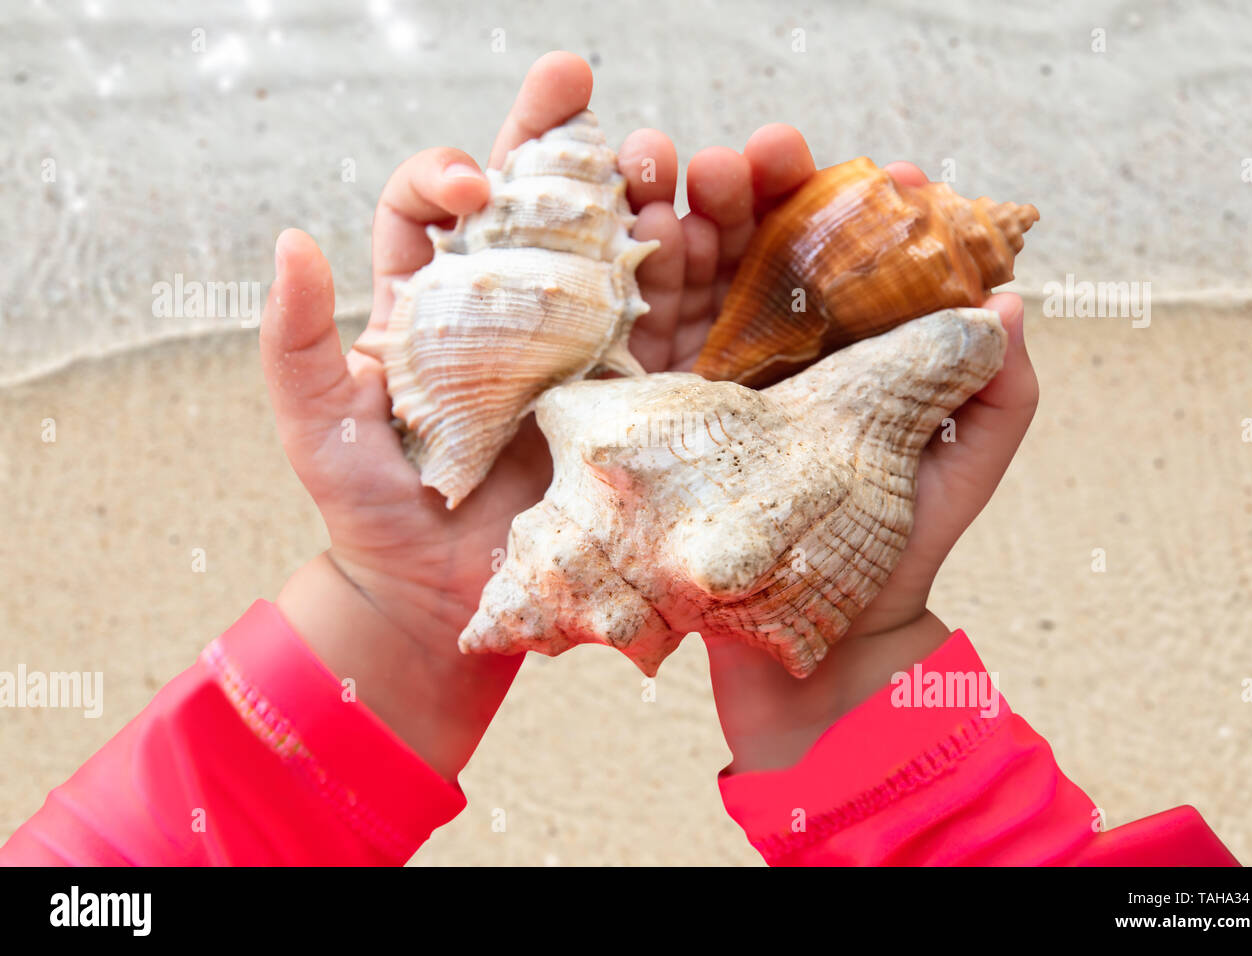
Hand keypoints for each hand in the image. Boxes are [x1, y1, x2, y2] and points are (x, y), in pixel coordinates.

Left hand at [259, 53, 679, 780]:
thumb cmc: (373, 515)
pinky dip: (695, 278)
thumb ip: (296, 341)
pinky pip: (672, 326)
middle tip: (590, 99)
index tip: (474, 184)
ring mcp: (580, 350)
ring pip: (619, 252)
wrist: (444, 600)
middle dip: (570, 144)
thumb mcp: (317, 428)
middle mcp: (512, 314)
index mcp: (436, 304)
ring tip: (673, 162)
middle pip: (545, 207)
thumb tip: (291, 241)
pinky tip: (709, 233)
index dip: (457, 171)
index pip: (445, 208)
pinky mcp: (632, 395)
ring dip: (647, 196)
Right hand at [679, 162, 1039, 772]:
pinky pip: (640, 334)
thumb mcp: (959, 474)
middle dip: (762, 190)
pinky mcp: (652, 414)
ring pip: (697, 275)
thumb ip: (997, 394)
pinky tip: (644, 231)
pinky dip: (639, 277)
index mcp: (846, 358)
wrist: (804, 652)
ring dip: (695, 214)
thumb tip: (1012, 297)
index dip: (861, 209)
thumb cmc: (892, 559)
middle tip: (763, 148)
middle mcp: (776, 358)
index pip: (846, 260)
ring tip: (696, 173)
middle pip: (761, 251)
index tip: (883, 176)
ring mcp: (709, 382)